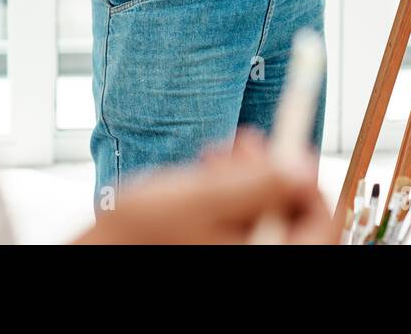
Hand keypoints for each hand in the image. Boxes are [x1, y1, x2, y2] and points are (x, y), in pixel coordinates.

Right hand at [76, 129, 333, 244]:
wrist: (92, 260)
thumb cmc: (133, 239)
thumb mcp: (196, 201)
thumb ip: (255, 185)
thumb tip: (302, 166)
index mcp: (267, 264)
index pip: (318, 223)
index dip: (305, 175)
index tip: (287, 140)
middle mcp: (260, 270)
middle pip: (291, 220)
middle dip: (269, 172)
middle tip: (245, 140)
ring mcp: (238, 266)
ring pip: (263, 220)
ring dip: (245, 181)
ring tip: (212, 157)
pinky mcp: (219, 260)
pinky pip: (240, 230)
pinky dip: (228, 202)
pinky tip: (204, 180)